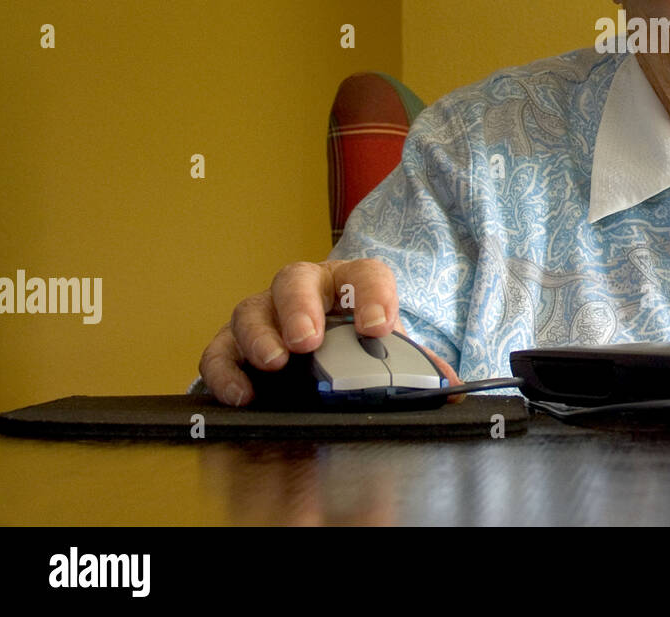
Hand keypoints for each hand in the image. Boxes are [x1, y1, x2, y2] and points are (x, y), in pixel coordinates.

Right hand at [198, 258, 460, 405]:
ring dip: (260, 336)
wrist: (322, 354)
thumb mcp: (387, 352)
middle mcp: (304, 291)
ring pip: (251, 310)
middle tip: (308, 340)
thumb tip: (450, 392)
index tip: (377, 327)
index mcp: (350, 285)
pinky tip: (241, 393)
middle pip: (296, 280)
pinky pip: (219, 351)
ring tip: (274, 363)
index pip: (367, 276)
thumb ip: (415, 368)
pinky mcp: (233, 345)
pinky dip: (225, 371)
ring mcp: (264, 314)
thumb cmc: (358, 344)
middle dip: (300, 308)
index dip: (374, 296)